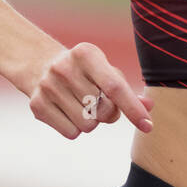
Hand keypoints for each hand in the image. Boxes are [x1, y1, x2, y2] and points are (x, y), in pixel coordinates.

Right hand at [24, 41, 154, 139]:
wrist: (40, 66)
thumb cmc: (85, 72)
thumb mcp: (106, 72)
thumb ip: (128, 90)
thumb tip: (149, 107)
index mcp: (86, 54)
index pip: (114, 87)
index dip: (133, 108)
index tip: (148, 125)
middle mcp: (64, 68)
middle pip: (103, 111)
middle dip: (108, 113)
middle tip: (99, 103)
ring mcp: (48, 86)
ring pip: (88, 126)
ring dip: (91, 122)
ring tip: (81, 105)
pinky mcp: (37, 105)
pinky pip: (71, 132)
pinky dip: (75, 128)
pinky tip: (68, 111)